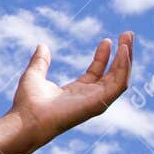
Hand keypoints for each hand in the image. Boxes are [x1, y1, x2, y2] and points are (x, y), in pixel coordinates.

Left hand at [6, 33, 132, 153]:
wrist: (26, 120)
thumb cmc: (28, 103)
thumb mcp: (34, 74)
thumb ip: (40, 61)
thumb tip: (42, 45)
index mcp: (77, 91)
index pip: (97, 72)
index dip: (103, 56)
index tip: (107, 40)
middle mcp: (90, 96)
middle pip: (114, 74)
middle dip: (123, 54)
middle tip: (128, 34)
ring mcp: (96, 101)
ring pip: (121, 77)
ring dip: (127, 57)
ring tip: (128, 37)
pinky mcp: (99, 103)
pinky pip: (119, 83)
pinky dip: (124, 67)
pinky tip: (123, 51)